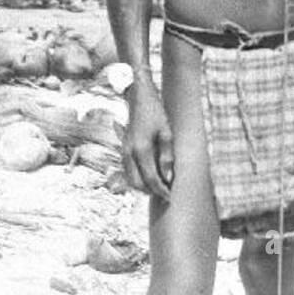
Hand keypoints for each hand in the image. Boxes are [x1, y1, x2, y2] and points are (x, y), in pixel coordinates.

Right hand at [123, 78, 173, 200]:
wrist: (138, 97)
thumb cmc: (155, 112)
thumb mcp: (166, 132)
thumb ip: (167, 157)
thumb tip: (168, 178)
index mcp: (141, 149)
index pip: (151, 179)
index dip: (161, 190)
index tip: (170, 197)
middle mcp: (128, 153)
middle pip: (137, 184)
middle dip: (151, 192)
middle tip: (165, 194)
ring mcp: (123, 151)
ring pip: (130, 179)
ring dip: (144, 187)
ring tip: (159, 187)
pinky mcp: (123, 150)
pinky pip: (128, 171)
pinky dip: (138, 178)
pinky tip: (150, 177)